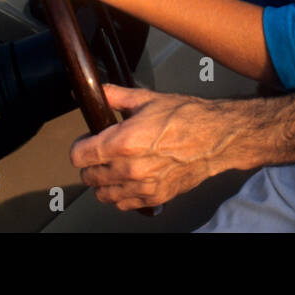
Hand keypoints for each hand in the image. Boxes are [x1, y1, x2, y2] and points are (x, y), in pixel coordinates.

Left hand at [69, 84, 238, 210]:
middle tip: (101, 152)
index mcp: (123, 141)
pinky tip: (128, 180)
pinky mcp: (155, 197)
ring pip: (102, 194)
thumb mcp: (147, 99)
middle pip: (88, 177)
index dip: (80, 146)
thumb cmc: (186, 116)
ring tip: (113, 168)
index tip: (87, 140)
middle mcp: (129, 168)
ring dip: (103, 182)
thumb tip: (97, 90)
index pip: (79, 156)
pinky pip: (123, 204)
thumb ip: (116, 96)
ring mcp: (142, 186)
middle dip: (90, 163)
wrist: (216, 138)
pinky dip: (120, 195)